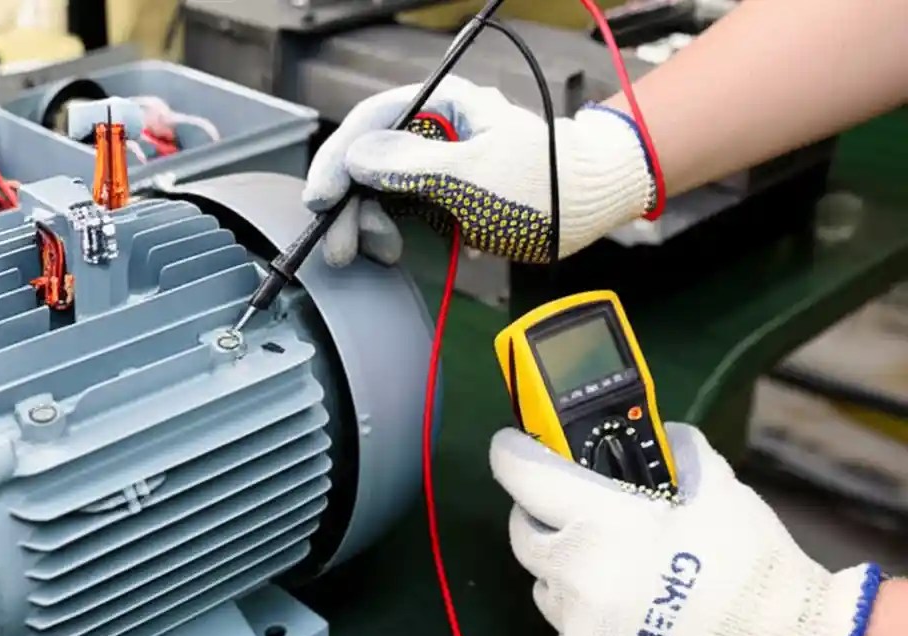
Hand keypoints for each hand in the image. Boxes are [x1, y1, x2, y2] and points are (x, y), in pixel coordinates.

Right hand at [302, 75, 656, 266]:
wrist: (589, 208)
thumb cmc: (543, 183)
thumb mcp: (474, 175)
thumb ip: (412, 166)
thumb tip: (356, 157)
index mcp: (442, 105)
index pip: (371, 122)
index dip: (338, 159)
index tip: (321, 199)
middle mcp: (433, 130)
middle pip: (368, 159)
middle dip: (349, 204)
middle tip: (338, 247)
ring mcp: (436, 163)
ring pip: (379, 189)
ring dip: (368, 224)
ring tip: (380, 253)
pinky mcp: (442, 195)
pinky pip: (400, 210)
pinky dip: (391, 231)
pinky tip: (397, 250)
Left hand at [489, 423, 884, 635]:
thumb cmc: (753, 568)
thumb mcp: (719, 489)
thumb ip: (678, 454)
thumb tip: (658, 436)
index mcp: (600, 520)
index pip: (522, 473)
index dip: (513, 453)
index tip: (515, 447)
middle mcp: (575, 573)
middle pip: (524, 535)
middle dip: (542, 518)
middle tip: (575, 517)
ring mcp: (576, 628)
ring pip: (546, 589)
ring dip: (568, 576)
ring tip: (617, 578)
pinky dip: (587, 628)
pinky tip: (627, 624)